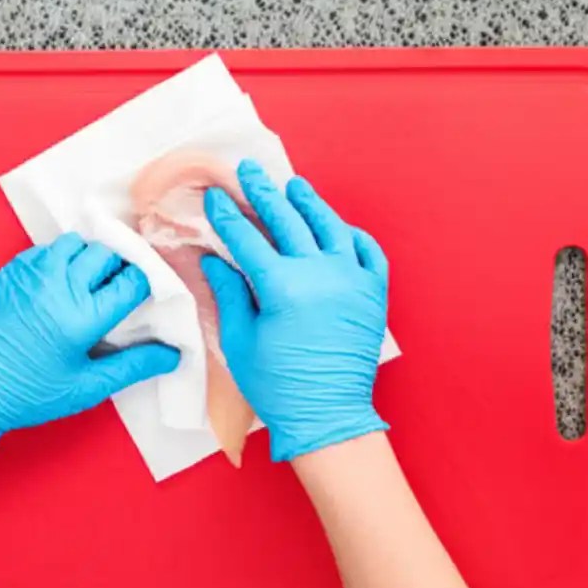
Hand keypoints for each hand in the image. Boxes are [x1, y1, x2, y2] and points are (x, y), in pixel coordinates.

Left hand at [0, 233, 179, 459]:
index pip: (132, 281)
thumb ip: (133, 366)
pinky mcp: (12, 270)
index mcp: (82, 317)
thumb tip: (173, 355)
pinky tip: (61, 284)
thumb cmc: (28, 393)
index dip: (146, 285)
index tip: (148, 294)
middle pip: (107, 254)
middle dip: (120, 268)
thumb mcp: (86, 388)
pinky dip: (61, 259)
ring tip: (91, 283)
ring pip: (77, 244)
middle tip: (120, 290)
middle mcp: (59, 286)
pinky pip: (47, 249)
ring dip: (90, 258)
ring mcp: (32, 273)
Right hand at [201, 159, 388, 461]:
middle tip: (248, 172)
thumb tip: (214, 260)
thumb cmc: (277, 385)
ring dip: (309, 202)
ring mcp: (352, 280)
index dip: (227, 215)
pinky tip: (338, 226)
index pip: (248, 238)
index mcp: (282, 286)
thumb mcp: (240, 339)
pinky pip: (368, 251)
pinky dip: (352, 234)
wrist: (327, 416)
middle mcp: (320, 273)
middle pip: (287, 220)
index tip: (214, 197)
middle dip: (263, 192)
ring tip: (294, 186)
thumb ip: (229, 294)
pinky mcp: (373, 293)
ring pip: (330, 226)